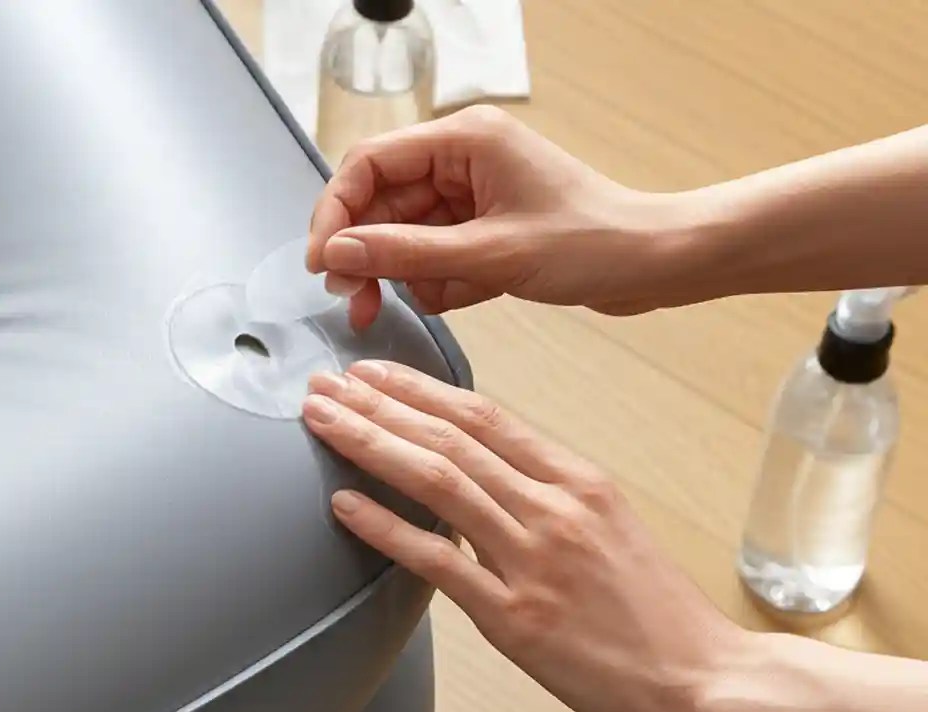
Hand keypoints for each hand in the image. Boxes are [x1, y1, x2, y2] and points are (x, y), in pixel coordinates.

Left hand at [302, 361, 744, 711]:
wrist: (700, 680)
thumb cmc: (655, 609)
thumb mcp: (609, 523)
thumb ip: (546, 489)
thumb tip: (480, 463)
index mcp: (579, 481)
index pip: (485, 415)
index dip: (420, 389)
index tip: (374, 373)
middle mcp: (554, 509)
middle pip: (450, 437)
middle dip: (378, 405)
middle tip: (327, 385)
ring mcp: (533, 561)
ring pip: (437, 481)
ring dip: (370, 444)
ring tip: (324, 423)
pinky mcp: (515, 617)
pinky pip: (437, 560)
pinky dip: (384, 527)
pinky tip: (345, 504)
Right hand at [305, 106, 695, 330]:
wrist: (656, 264)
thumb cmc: (594, 243)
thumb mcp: (491, 254)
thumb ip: (407, 253)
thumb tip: (339, 252)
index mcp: (463, 140)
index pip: (369, 164)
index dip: (336, 212)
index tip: (322, 262)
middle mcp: (461, 160)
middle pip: (379, 202)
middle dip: (366, 253)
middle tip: (355, 300)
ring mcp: (471, 194)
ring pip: (403, 234)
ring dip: (404, 274)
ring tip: (417, 304)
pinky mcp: (482, 226)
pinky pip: (432, 255)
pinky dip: (438, 282)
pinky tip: (466, 297)